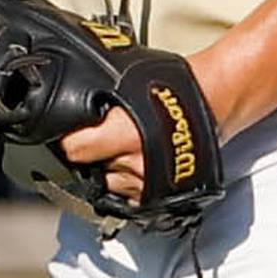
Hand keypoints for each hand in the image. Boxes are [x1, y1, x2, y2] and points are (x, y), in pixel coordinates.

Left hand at [59, 41, 238, 206]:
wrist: (210, 100)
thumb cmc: (172, 85)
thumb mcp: (124, 80)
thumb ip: (96, 97)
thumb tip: (66, 97)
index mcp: (126, 134)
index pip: (75, 149)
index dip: (67, 140)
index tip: (66, 135)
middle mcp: (137, 164)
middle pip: (90, 167)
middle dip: (90, 154)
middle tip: (97, 136)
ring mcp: (148, 184)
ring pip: (108, 183)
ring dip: (108, 169)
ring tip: (120, 146)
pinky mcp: (158, 197)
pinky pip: (128, 195)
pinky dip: (126, 181)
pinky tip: (133, 161)